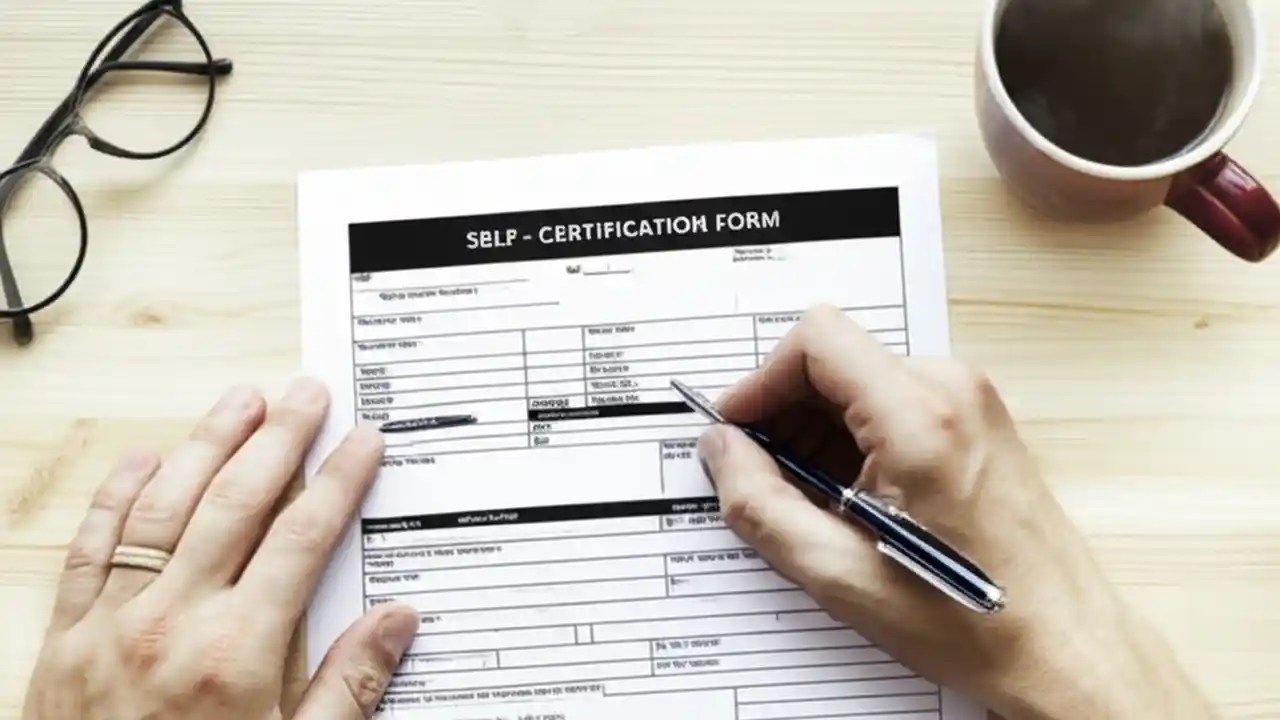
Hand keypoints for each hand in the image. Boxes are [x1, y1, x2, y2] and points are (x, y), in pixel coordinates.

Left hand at [22, 379, 416, 719]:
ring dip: (204, 446)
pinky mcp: (64, 640)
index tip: (362, 443)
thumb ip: (350, 687)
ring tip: (241, 401)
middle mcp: (172, 624)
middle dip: (278, 441)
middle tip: (308, 394)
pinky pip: (91, 549)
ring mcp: (111, 625)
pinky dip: (116, 498)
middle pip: (235, 504)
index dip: (338, 481)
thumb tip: (400, 620)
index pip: (302, 539)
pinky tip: (142, 460)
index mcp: (238, 654)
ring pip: (162, 508)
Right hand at [697, 305, 1215, 719]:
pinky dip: (855, 439)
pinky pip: (894, 404)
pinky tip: (851, 499)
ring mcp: (972, 405)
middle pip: (836, 358)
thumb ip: (760, 504)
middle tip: (764, 475)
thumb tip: (724, 452)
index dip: (761, 381)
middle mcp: (952, 392)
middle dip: (785, 412)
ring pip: (861, 382)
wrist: (1064, 647)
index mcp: (920, 417)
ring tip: (813, 501)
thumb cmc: (975, 622)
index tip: (738, 427)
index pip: (815, 340)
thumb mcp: (838, 573)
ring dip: (819, 430)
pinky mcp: (978, 423)